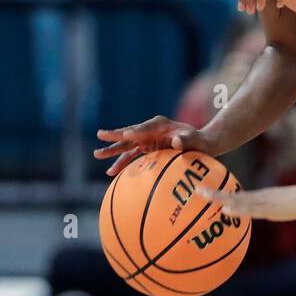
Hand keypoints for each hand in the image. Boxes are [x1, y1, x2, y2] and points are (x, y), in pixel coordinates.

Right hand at [93, 115, 214, 176]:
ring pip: (126, 145)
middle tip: (100, 136)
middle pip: (130, 133)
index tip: (126, 135)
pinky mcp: (145, 149)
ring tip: (97, 155)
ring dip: (113, 151)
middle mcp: (150, 130)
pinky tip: (111, 171)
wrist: (198, 146)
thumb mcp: (194, 139)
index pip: (145, 127)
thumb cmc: (197, 141)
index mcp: (160, 124)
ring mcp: (146, 139)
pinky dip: (121, 163)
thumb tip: (176, 142)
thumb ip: (186, 139)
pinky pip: (130, 156)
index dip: (136, 131)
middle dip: (115, 136)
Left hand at [197, 182, 295, 221]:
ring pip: (238, 200)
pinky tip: (227, 208)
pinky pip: (251, 209)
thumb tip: (270, 217)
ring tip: (203, 195)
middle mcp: (260, 197)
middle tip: (196, 191)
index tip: (206, 193)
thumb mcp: (287, 208)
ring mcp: (265, 202)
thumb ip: (276, 211)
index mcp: (262, 197)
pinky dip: (238, 208)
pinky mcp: (271, 208)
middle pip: (233, 195)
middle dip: (214, 194)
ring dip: (220, 198)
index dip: (221, 195)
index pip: (238, 196)